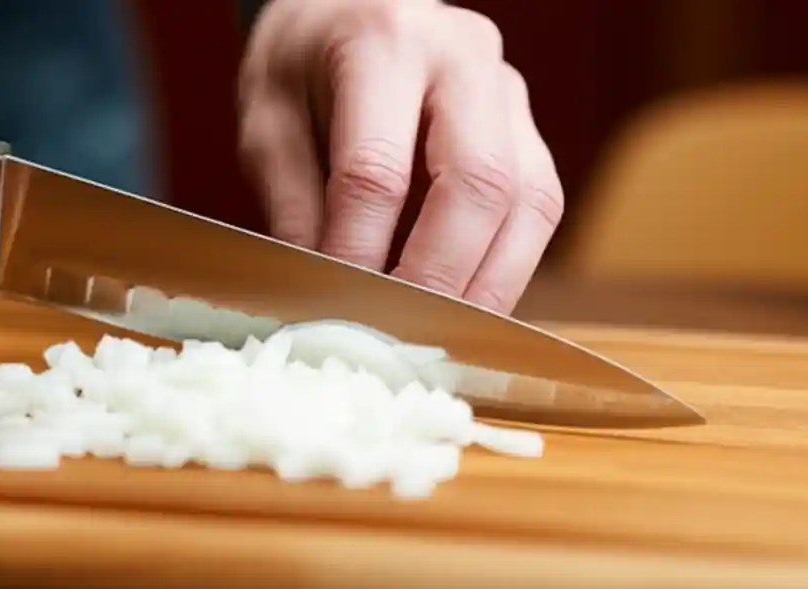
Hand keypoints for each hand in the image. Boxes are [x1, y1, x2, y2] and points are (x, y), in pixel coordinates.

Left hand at [238, 0, 562, 312]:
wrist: (351, 9)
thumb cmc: (302, 66)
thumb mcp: (268, 122)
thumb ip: (292, 204)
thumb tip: (319, 295)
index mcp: (384, 42)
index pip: (379, 170)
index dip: (360, 252)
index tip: (339, 310)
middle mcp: (464, 57)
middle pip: (477, 184)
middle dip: (438, 276)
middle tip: (399, 335)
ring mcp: (509, 91)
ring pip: (528, 201)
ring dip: (487, 283)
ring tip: (438, 336)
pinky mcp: (529, 129)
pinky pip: (539, 208)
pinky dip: (506, 269)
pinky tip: (466, 305)